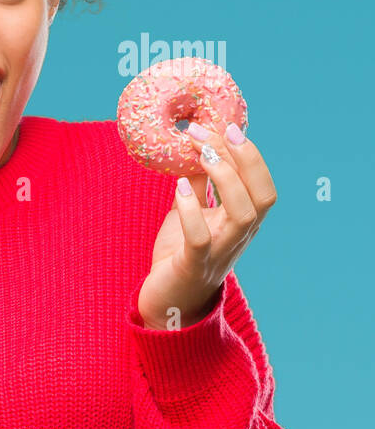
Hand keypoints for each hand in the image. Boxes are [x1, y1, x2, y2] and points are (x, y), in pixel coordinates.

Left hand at [136, 121, 276, 330]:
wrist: (165, 304)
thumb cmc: (179, 256)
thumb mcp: (189, 213)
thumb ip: (197, 185)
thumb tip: (195, 146)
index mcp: (241, 222)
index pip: (262, 185)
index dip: (250, 154)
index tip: (225, 124)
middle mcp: (239, 237)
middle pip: (263, 196)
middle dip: (242, 159)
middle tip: (207, 131)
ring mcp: (220, 252)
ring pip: (244, 215)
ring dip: (225, 179)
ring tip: (198, 154)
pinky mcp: (193, 266)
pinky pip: (201, 239)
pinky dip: (192, 211)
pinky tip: (178, 189)